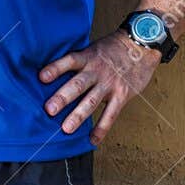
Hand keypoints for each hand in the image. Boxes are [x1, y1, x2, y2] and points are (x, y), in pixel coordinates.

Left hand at [39, 30, 159, 145]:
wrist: (142, 45)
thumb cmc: (115, 48)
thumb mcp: (95, 48)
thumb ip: (79, 62)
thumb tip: (56, 75)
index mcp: (88, 57)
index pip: (69, 61)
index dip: (55, 69)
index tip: (41, 78)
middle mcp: (97, 71)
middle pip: (78, 85)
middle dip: (63, 97)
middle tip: (49, 110)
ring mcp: (109, 84)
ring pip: (91, 101)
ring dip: (78, 115)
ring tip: (66, 128)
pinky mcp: (122, 94)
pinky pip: (110, 114)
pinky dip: (102, 128)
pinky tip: (92, 140)